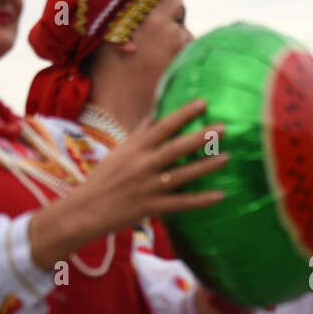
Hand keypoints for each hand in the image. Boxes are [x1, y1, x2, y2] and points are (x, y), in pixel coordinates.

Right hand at [31, 100, 229, 268]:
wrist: (84, 210)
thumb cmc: (103, 179)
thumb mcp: (119, 152)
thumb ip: (139, 135)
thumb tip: (154, 116)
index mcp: (134, 148)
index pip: (162, 126)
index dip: (183, 114)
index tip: (203, 103)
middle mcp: (143, 165)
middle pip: (176, 148)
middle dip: (201, 138)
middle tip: (223, 128)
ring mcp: (148, 187)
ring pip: (182, 174)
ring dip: (206, 166)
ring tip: (227, 157)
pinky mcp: (151, 207)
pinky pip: (181, 203)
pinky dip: (201, 200)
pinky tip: (220, 195)